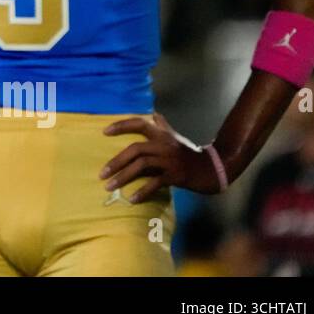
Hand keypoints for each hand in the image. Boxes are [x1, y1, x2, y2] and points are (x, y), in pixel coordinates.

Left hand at [99, 113, 223, 201]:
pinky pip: (155, 183)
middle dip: (116, 161)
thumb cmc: (188, 153)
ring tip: (109, 186)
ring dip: (123, 176)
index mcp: (162, 134)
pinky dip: (142, 191)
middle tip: (102, 173)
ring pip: (142, 165)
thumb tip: (153, 114)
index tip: (104, 132)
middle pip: (135, 149)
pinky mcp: (175, 175)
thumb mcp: (175, 137)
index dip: (122, 125)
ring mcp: (170, 160)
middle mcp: (164, 144)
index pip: (140, 124)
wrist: (211, 169)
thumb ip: (162, 126)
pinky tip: (132, 199)